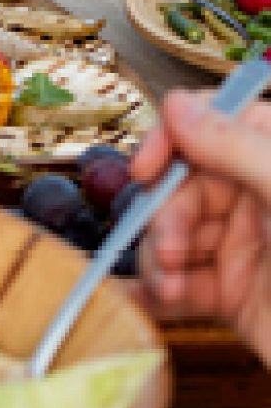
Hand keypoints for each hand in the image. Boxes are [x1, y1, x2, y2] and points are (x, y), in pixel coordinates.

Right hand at [134, 89, 270, 362]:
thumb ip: (235, 147)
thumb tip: (177, 105)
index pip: (213, 125)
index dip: (172, 141)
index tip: (148, 168)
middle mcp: (258, 200)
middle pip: (180, 186)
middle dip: (164, 218)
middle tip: (169, 250)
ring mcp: (243, 247)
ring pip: (172, 233)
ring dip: (159, 262)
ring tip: (171, 289)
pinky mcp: (231, 294)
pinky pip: (178, 283)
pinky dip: (157, 293)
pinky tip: (152, 302)